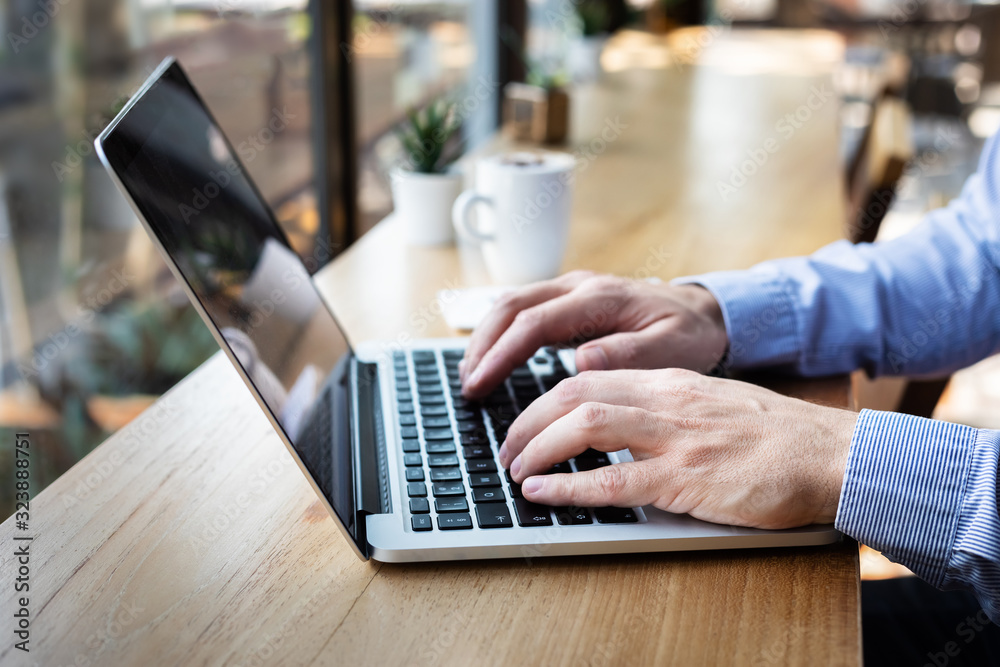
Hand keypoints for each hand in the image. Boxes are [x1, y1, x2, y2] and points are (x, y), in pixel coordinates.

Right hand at [460, 271, 727, 398]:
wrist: (704, 311)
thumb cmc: (689, 334)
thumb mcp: (672, 349)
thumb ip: (628, 354)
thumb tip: (582, 361)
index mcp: (599, 298)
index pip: (534, 322)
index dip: (502, 353)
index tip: (480, 382)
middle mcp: (578, 286)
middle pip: (511, 306)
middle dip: (482, 345)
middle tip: (466, 384)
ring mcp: (571, 289)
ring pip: (510, 303)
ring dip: (484, 337)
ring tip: (470, 375)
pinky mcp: (569, 299)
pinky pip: (523, 309)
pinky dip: (499, 332)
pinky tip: (490, 358)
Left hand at [498, 369, 857, 528]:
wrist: (830, 454)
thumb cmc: (775, 436)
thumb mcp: (712, 404)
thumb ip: (666, 408)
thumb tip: (620, 424)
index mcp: (670, 383)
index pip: (589, 377)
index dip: (545, 399)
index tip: (525, 420)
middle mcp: (666, 401)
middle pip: (574, 394)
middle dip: (528, 420)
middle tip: (506, 447)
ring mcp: (675, 439)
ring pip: (585, 427)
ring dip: (538, 447)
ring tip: (515, 469)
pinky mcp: (688, 480)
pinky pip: (614, 481)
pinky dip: (569, 486)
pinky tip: (543, 494)